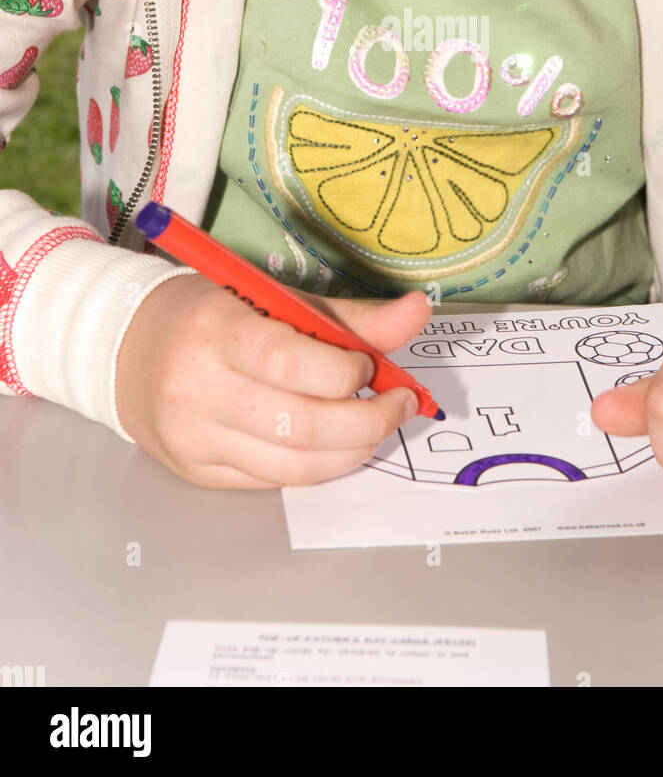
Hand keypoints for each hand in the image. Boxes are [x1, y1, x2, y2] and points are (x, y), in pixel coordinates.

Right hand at [115, 273, 431, 489]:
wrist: (129, 350)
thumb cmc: (211, 315)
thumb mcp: (273, 297)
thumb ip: (348, 316)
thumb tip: (418, 312)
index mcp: (214, 331)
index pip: (291, 363)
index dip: (346, 372)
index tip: (370, 367)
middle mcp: (196, 390)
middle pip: (301, 426)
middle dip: (368, 421)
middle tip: (397, 403)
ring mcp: (193, 439)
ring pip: (293, 465)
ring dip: (352, 450)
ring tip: (374, 425)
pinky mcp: (197, 473)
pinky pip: (274, 481)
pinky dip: (317, 465)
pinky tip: (333, 442)